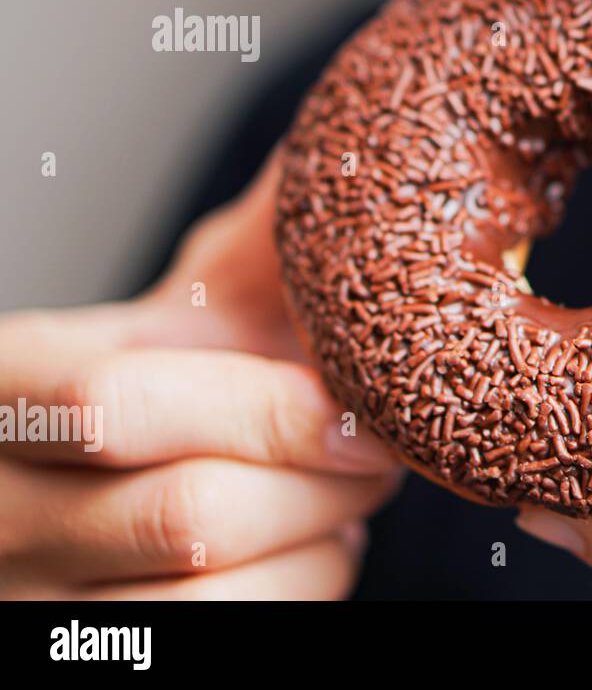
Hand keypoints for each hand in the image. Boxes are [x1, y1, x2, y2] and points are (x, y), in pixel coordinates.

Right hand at [0, 156, 402, 598]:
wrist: (133, 489)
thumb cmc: (186, 381)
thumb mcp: (194, 305)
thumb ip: (264, 243)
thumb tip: (360, 137)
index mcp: (6, 382)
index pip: (117, 406)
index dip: (271, 412)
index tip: (356, 409)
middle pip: (191, 515)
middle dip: (321, 481)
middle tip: (373, 451)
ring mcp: (35, 605)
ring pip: (219, 596)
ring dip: (322, 542)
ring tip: (335, 495)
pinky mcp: (101, 660)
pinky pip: (242, 636)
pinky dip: (309, 588)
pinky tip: (305, 546)